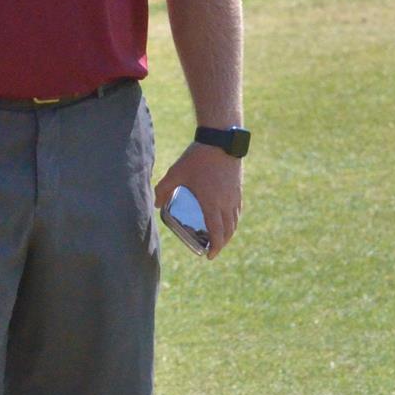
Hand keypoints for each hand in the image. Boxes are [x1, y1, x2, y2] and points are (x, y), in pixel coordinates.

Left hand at [153, 142, 242, 258]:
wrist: (221, 139)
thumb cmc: (198, 156)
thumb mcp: (176, 172)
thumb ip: (163, 188)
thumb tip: (156, 204)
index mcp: (212, 203)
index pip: (217, 233)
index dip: (215, 247)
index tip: (209, 255)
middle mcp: (226, 203)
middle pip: (228, 231)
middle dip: (221, 244)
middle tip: (212, 249)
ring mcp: (234, 196)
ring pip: (235, 221)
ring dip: (228, 233)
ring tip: (219, 237)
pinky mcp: (238, 188)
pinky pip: (237, 210)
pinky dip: (233, 220)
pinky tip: (227, 219)